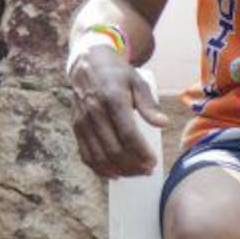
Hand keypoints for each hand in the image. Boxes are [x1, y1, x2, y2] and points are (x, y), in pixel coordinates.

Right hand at [69, 46, 167, 177]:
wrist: (87, 64)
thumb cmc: (117, 74)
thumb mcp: (137, 82)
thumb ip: (149, 104)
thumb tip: (163, 124)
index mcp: (113, 99)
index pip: (128, 134)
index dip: (141, 152)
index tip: (153, 162)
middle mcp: (95, 112)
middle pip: (114, 149)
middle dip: (132, 165)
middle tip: (147, 170)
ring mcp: (83, 121)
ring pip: (99, 156)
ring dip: (118, 170)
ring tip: (134, 173)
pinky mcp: (76, 127)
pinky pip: (85, 155)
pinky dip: (99, 169)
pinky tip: (114, 174)